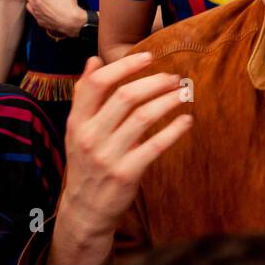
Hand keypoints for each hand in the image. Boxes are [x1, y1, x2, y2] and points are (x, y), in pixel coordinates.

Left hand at [26, 0, 88, 38]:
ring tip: (46, 0)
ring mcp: (36, 13)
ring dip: (35, 1)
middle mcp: (34, 3)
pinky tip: (49, 11)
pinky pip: (36, 15)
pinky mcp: (40, 21)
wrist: (70, 20)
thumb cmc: (67, 3)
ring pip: (30, 4)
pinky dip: (40, 12)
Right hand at [49, 53, 191, 264]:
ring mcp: (107, 156)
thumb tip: (93, 59)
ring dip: (169, 101)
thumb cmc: (86, 160)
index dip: (125, 66)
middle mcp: (89, 136)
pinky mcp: (126, 173)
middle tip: (175, 77)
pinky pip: (155, 145)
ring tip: (184, 93)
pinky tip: (187, 120)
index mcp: (77, 121)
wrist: (85, 209)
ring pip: (143, 117)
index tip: (149, 56)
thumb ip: (85, 94)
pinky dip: (174, 130)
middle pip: (126, 97)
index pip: (97, 83)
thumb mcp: (77, 128)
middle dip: (155, 82)